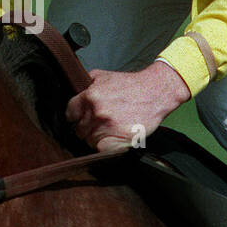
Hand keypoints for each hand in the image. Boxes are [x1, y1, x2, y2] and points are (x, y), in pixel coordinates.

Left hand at [65, 62, 190, 152]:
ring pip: (89, 141)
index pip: (70, 114)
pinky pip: (102, 150)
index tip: (82, 118)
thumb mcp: (104, 76)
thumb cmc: (131, 84)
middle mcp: (97, 112)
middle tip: (100, 124)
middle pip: (79, 130)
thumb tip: (74, 91)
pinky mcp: (121, 138)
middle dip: (87, 128)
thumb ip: (86, 83)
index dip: (75, 117)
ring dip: (97, 138)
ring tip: (109, 130)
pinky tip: (111, 140)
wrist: (156, 91)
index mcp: (90, 96)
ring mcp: (108, 126)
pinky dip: (105, 147)